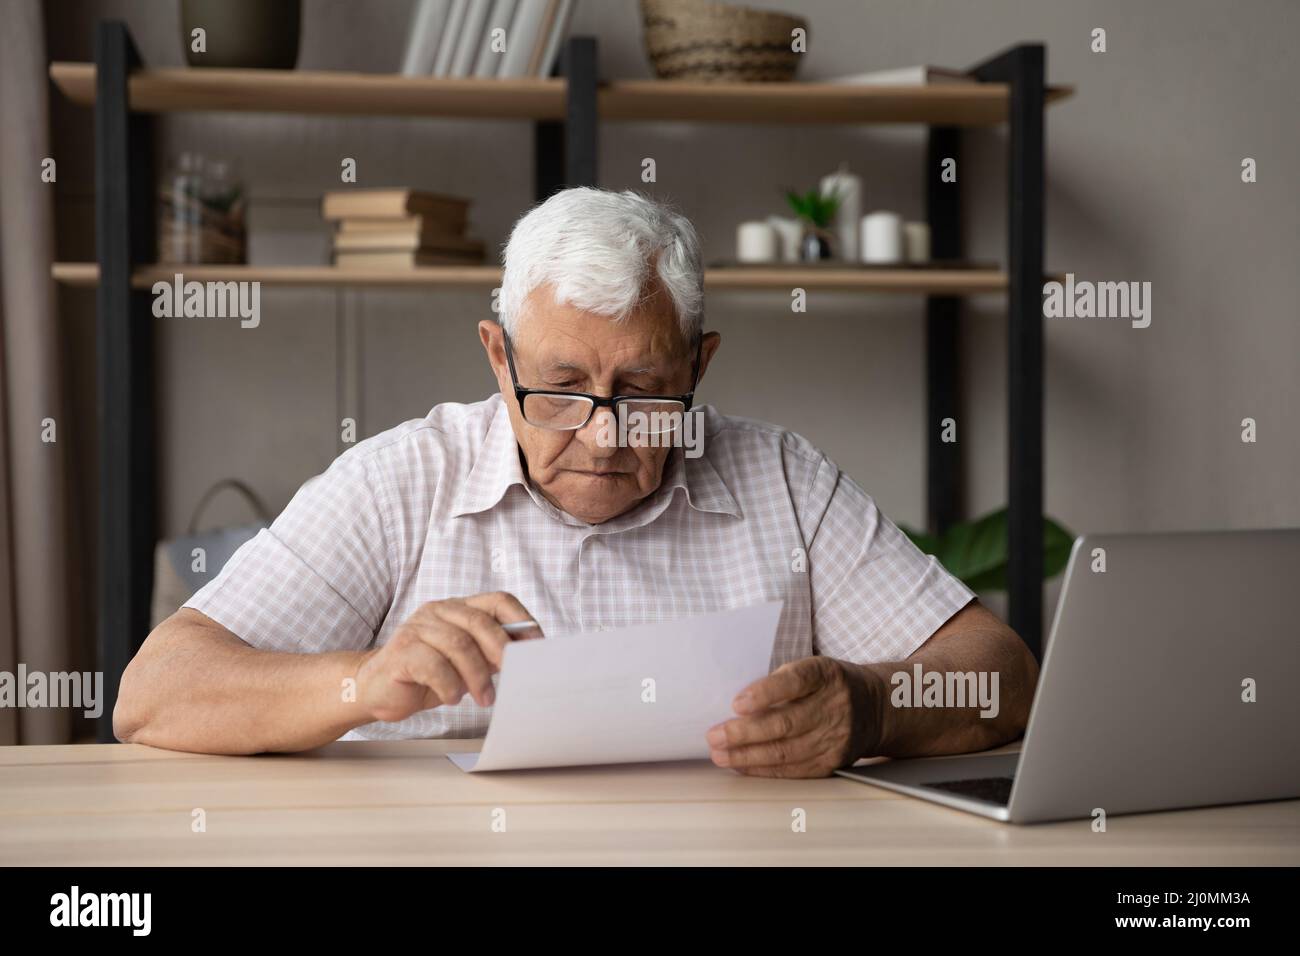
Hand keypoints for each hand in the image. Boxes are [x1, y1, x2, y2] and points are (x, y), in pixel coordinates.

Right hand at [355, 592, 540, 723]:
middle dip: (500, 652)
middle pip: (480, 623)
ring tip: (484, 699)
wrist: (375, 689)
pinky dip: (450, 686)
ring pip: (459, 645)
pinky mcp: (402, 652)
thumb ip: (490, 655)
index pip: (498, 601)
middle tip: (511, 677)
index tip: (537, 646)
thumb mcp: (465, 663)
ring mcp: (417, 629)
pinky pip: (435, 666)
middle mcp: (438, 612)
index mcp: (458, 609)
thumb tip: (526, 658)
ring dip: (477, 677)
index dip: (522, 621)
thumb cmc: (425, 675)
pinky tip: (452, 698)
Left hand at [705, 656, 881, 777]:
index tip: (736, 704)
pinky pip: (793, 770)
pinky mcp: (832, 761)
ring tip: (720, 754)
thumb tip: (737, 705)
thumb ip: (782, 680)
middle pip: (785, 723)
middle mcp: (834, 706)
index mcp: (826, 675)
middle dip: (744, 733)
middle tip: (714, 736)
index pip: (795, 682)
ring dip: (747, 756)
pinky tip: (742, 765)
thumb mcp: (814, 668)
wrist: (875, 708)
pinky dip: (763, 769)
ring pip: (786, 752)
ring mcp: (835, 737)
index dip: (765, 693)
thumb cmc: (830, 684)